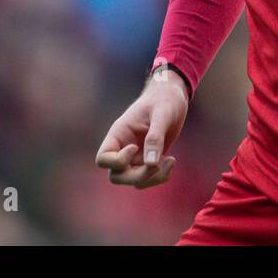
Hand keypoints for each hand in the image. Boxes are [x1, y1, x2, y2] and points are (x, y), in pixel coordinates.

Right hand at [95, 65, 188, 188]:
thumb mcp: (162, 114)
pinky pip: (149, 178)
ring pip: (134, 181)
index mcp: (119, 134)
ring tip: (170, 160)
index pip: (103, 159)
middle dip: (137, 176)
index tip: (135, 146)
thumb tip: (150, 163)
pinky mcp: (149, 159)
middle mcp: (124, 147)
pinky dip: (160, 176)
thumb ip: (155, 137)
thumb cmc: (164, 99)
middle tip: (157, 164)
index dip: (117, 161)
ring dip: (152, 178)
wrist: (174, 97)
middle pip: (116, 176)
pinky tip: (171, 161)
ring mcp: (136, 156)